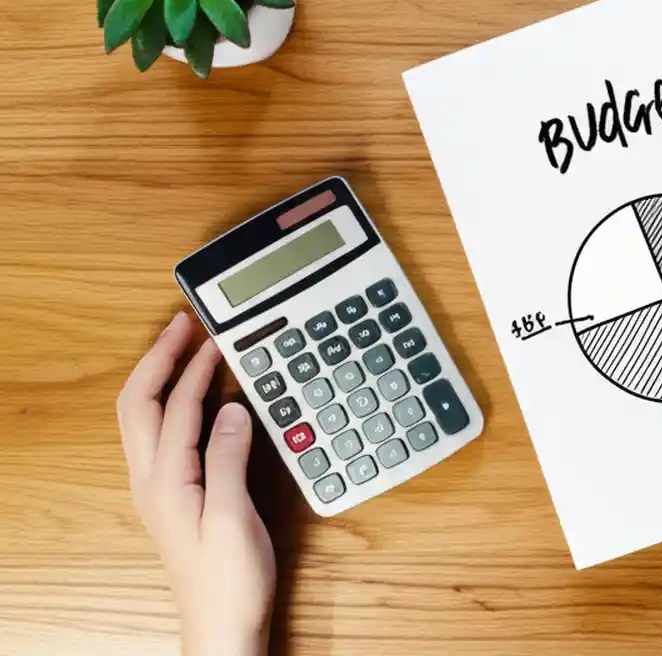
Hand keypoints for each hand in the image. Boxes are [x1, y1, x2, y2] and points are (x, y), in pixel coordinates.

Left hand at [116, 312, 274, 655]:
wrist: (222, 625)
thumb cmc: (229, 580)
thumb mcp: (233, 518)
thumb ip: (229, 460)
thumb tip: (233, 408)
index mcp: (165, 482)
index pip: (173, 409)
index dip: (192, 368)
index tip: (213, 336)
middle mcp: (152, 480)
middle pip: (139, 404)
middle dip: (158, 359)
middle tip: (183, 325)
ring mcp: (159, 487)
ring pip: (144, 418)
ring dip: (161, 377)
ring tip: (186, 349)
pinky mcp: (173, 494)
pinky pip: (163, 434)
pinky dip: (175, 402)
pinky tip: (199, 396)